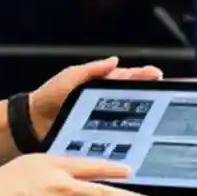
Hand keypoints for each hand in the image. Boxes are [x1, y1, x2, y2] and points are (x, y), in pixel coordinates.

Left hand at [28, 57, 162, 139]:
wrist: (34, 121)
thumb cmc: (50, 95)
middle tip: (162, 90)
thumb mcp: (71, 77)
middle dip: (148, 92)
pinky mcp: (98, 134)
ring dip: (142, 113)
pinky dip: (128, 133)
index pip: (125, 77)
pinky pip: (116, 133)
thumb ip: (92, 69)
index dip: (141, 76)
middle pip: (131, 95)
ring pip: (127, 114)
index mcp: (99, 83)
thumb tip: (115, 61)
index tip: (156, 74)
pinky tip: (139, 134)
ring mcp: (102, 118)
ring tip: (157, 111)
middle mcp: (104, 100)